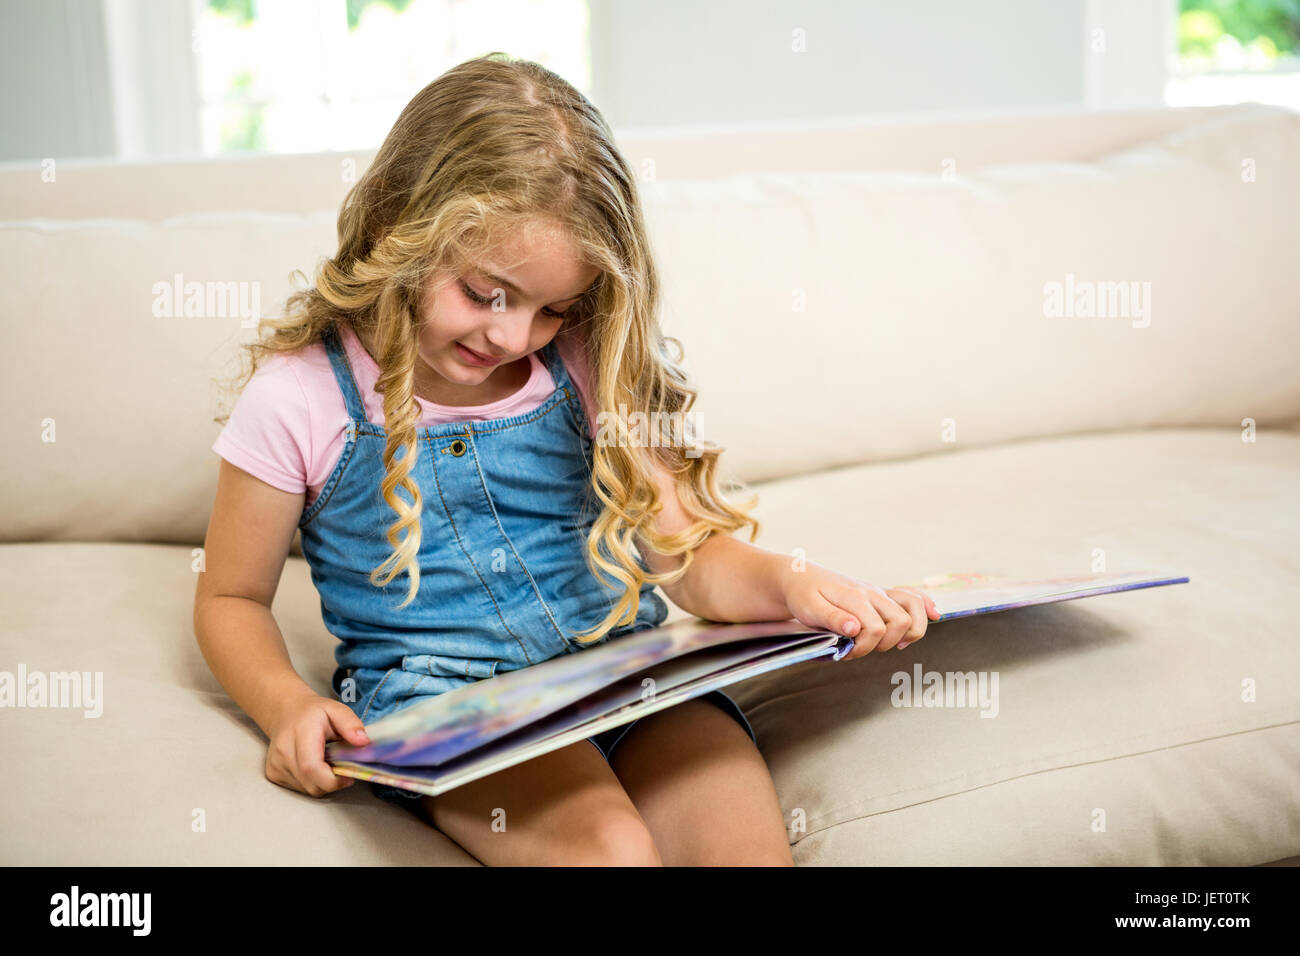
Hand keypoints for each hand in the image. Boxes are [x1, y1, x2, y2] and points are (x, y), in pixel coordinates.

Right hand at [265, 691, 371, 796]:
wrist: (286, 712)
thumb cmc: (313, 712)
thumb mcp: (336, 709)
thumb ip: (351, 724)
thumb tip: (364, 742)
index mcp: (299, 734)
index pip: (311, 767)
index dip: (332, 779)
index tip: (348, 776)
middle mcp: (283, 752)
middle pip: (311, 783)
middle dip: (332, 781)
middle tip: (340, 765)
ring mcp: (275, 765)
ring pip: (307, 789)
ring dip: (322, 781)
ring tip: (326, 761)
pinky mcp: (273, 774)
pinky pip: (300, 788)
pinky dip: (312, 781)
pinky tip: (314, 765)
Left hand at [781, 562, 938, 661]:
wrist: (800, 578)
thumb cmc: (803, 595)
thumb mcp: (809, 609)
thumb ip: (833, 618)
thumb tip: (855, 629)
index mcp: (855, 598)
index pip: (875, 629)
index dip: (865, 648)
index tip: (846, 652)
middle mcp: (872, 593)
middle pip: (901, 621)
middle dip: (887, 643)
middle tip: (864, 648)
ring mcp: (878, 593)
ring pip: (912, 608)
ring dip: (909, 630)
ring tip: (896, 644)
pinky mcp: (880, 595)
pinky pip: (911, 596)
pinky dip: (924, 605)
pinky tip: (933, 614)